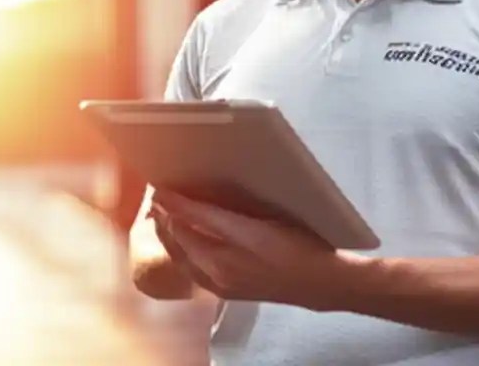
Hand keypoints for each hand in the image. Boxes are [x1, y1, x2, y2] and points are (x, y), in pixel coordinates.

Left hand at [151, 189, 361, 310]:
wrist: (321, 284)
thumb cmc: (299, 245)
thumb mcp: (263, 221)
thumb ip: (222, 211)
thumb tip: (192, 197)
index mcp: (226, 252)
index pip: (188, 219)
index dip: (171, 201)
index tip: (158, 186)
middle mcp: (217, 272)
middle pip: (177, 240)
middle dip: (164, 218)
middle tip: (156, 198)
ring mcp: (220, 285)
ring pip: (181, 258)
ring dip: (169, 236)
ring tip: (164, 216)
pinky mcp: (226, 292)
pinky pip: (191, 271)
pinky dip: (182, 253)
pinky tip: (185, 242)